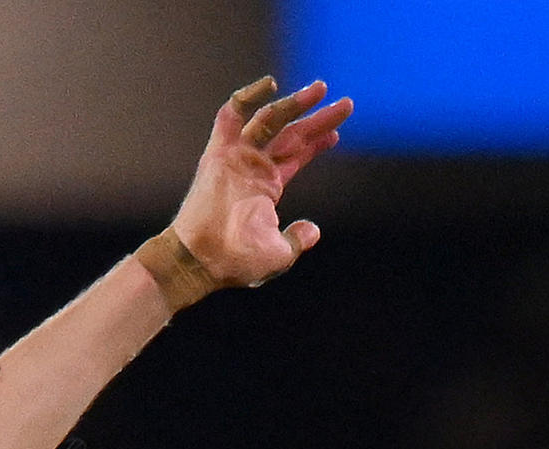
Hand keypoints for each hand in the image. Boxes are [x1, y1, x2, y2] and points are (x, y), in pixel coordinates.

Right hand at [168, 77, 346, 291]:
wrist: (203, 262)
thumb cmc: (237, 263)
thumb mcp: (279, 254)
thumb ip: (297, 239)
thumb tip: (313, 231)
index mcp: (266, 187)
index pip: (296, 156)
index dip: (316, 142)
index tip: (336, 130)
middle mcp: (253, 166)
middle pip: (291, 134)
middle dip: (317, 118)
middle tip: (346, 103)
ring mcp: (236, 157)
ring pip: (270, 120)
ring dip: (295, 103)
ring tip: (321, 89)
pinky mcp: (219, 152)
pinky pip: (231, 115)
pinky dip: (248, 96)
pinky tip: (271, 84)